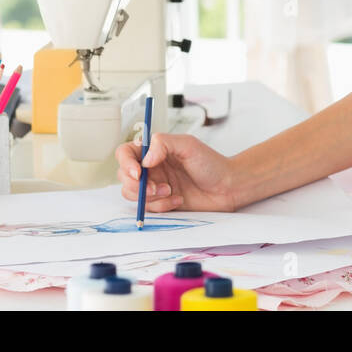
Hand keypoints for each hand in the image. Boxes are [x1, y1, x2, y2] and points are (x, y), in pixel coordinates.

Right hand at [116, 133, 236, 212]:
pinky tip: (178, 199)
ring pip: (132, 194)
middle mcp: (151, 167)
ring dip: (149, 197)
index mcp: (154, 150)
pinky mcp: (160, 202)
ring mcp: (154, 185)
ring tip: (171, 191)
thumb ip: (163, 144)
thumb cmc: (211, 163)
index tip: (138, 172)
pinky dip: (161, 206)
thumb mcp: (188, 145)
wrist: (226, 187)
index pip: (126, 153)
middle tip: (157, 187)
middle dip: (137, 185)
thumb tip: (144, 159)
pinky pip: (147, 207)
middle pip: (124, 176)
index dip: (126, 163)